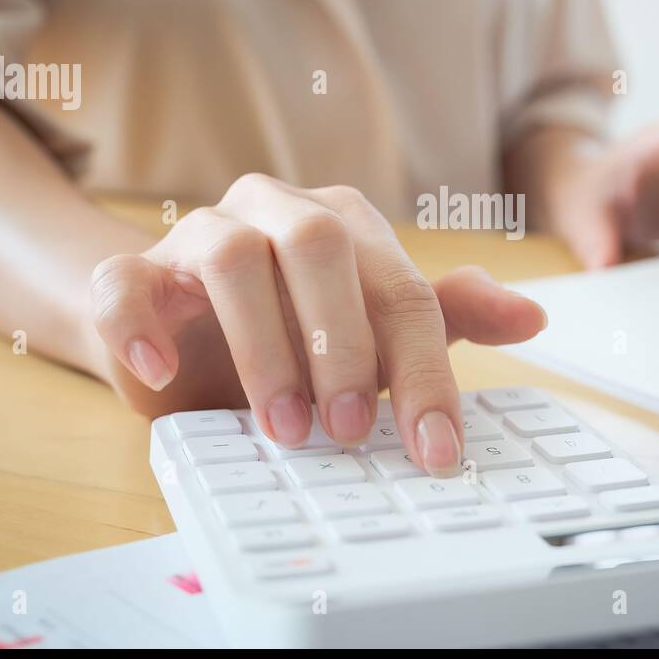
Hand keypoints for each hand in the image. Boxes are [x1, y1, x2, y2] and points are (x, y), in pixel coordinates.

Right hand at [88, 174, 546, 474]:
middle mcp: (275, 211)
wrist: (189, 340)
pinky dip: (142, 325)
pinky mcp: (136, 272)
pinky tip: (163, 371)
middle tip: (351, 430)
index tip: (435, 447)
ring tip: (283, 428)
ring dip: (263, 347)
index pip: (401, 288)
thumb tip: (533, 317)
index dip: (425, 369)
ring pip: (231, 256)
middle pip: (317, 246)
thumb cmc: (298, 335)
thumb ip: (448, 318)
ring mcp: (200, 234)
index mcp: (344, 225)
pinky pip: (125, 282)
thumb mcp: (379, 335)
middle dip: (342, 343)